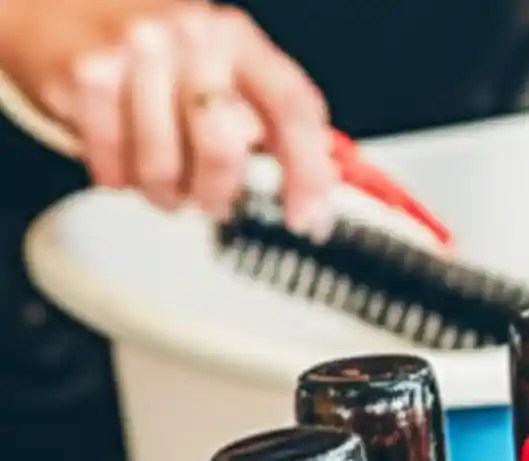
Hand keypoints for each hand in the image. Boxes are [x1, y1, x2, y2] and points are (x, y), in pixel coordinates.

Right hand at [0, 0, 334, 231]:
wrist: (58, 7)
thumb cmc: (157, 51)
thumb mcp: (225, 68)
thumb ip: (272, 121)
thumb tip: (318, 191)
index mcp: (239, 39)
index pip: (293, 110)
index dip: (308, 174)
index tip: (307, 219)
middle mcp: (191, 38)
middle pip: (225, 150)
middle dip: (221, 195)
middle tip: (214, 200)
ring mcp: (135, 54)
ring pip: (166, 171)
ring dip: (168, 194)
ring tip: (165, 177)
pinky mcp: (84, 77)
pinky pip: (115, 170)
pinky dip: (122, 181)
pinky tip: (124, 156)